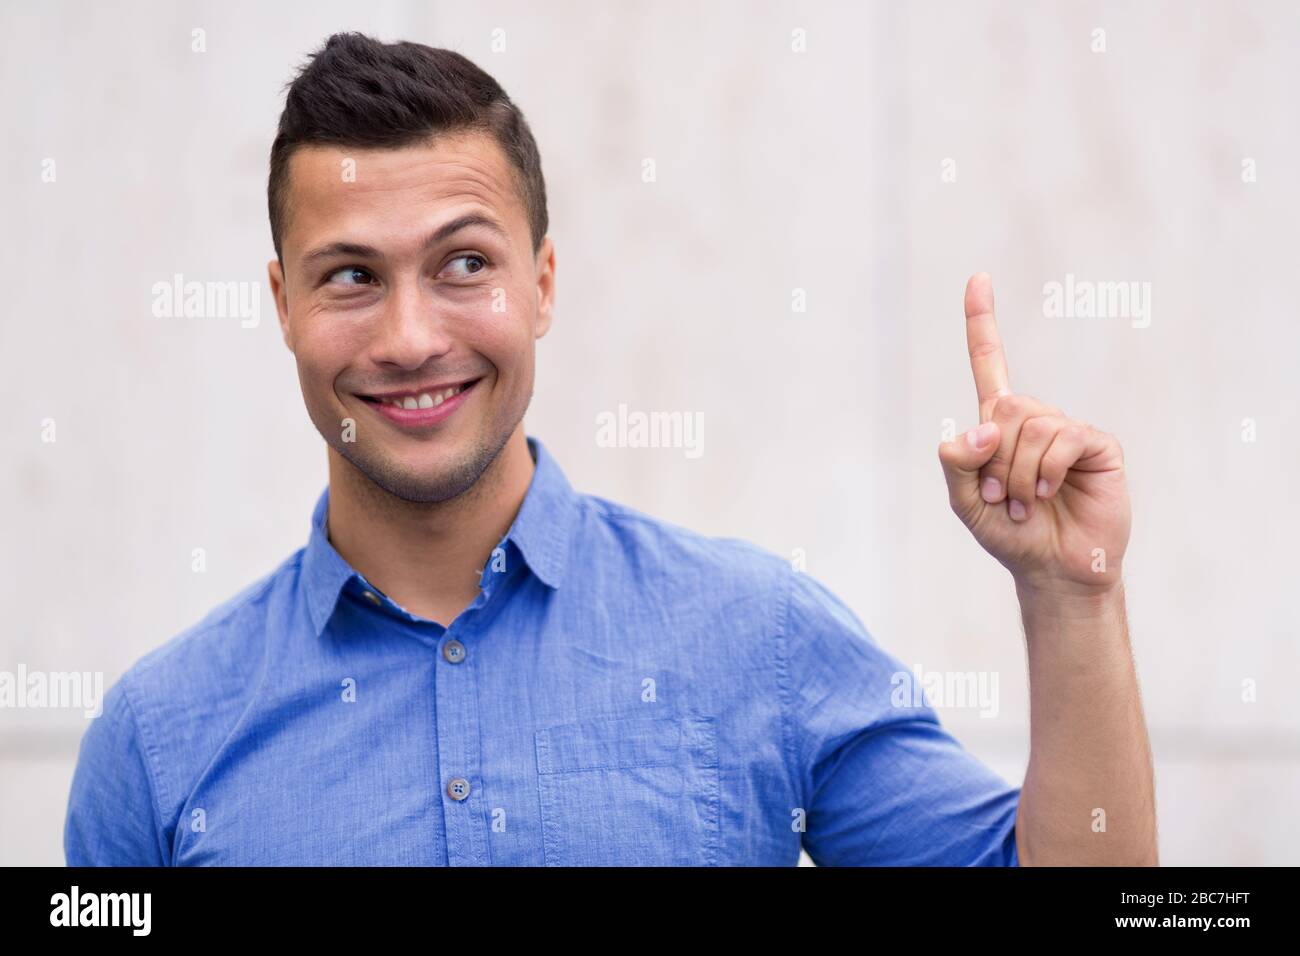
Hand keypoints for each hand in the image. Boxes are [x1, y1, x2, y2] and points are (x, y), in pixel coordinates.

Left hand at [937, 273, 1130, 595]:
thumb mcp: (965, 501)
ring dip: (1017, 474)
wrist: (1053, 570)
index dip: (982, 323)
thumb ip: (956, 463)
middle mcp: (1035, 419)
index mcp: (1000, 426)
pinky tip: (1048, 496)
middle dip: (993, 460)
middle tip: (999, 497)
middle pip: (1003, 408)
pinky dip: (1046, 472)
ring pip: (1030, 426)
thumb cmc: (1010, 535)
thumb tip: (982, 426)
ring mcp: (1068, 430)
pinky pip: (1063, 439)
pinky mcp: (1097, 446)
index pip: (990, 364)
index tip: (978, 278)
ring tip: (1024, 504)